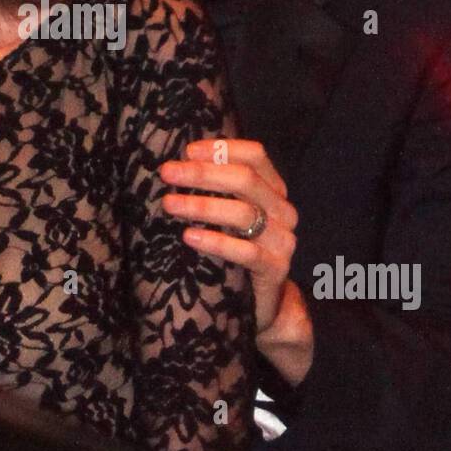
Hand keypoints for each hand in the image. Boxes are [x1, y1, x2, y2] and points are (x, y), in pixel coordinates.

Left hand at [159, 138, 312, 382]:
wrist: (263, 302)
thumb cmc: (238, 249)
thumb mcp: (231, 214)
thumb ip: (218, 188)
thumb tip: (180, 161)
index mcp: (274, 190)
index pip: (255, 156)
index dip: (222, 149)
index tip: (187, 151)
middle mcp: (284, 211)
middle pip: (246, 180)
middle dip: (202, 173)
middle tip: (167, 172)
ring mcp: (283, 241)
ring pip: (243, 213)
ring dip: (201, 205)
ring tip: (169, 204)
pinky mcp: (275, 269)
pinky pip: (246, 252)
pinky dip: (216, 241)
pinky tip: (190, 236)